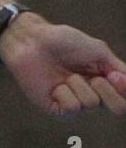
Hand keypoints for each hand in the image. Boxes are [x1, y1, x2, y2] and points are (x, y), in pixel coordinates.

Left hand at [0, 12, 125, 115]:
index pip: (125, 97)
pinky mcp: (56, 108)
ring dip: (79, 84)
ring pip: (91, 103)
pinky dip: (65, 92)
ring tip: (65, 74)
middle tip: (94, 77)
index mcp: (104, 82)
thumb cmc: (61, 40)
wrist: (31, 39)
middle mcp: (92, 94)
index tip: (113, 75)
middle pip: (118, 108)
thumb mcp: (97, 50)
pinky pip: (72, 108)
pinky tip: (54, 84)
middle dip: (108, 90)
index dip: (123, 88)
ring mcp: (74, 102)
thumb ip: (119, 68)